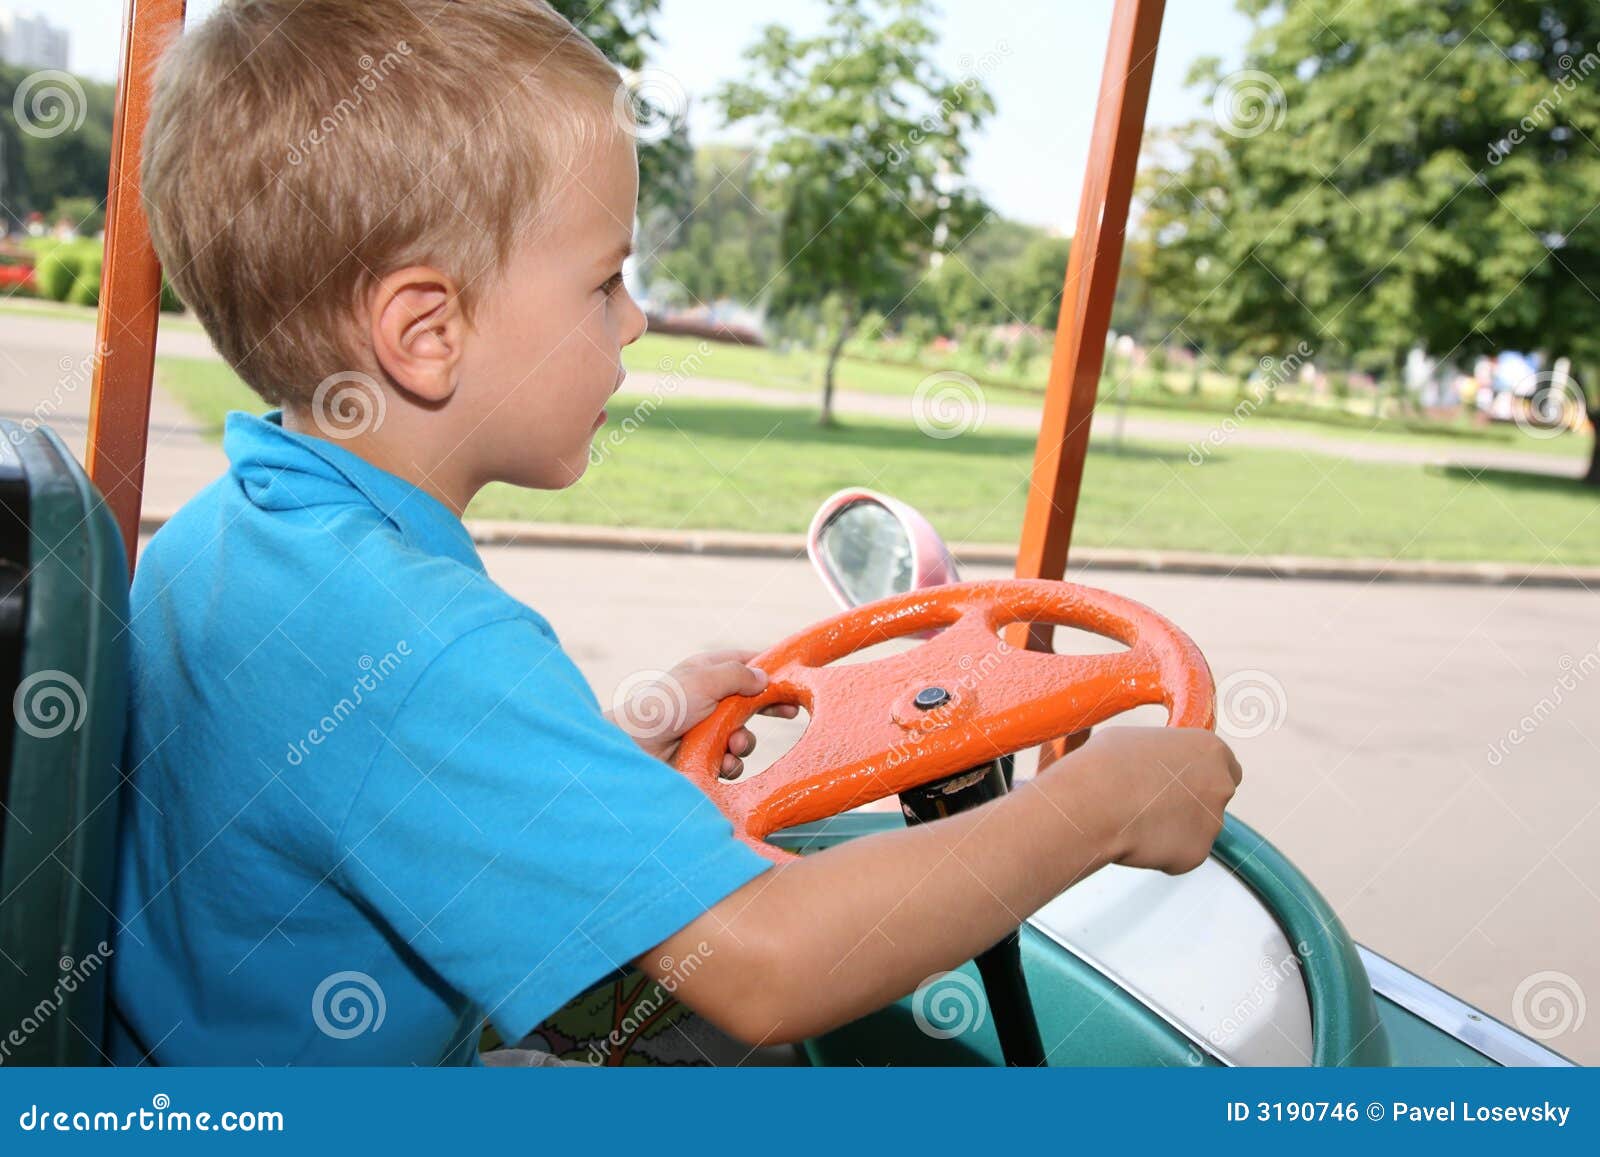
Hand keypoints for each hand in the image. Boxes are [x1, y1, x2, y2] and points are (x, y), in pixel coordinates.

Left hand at [608, 650, 798, 775]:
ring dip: (744, 742)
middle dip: (768, 709)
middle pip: (752, 701)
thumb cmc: (663, 707)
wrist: (633, 748)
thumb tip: (764, 677)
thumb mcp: (704, 681)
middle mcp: (710, 698)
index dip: (772, 671)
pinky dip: (731, 762)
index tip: (795, 680)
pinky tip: (721, 762)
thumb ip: (738, 676)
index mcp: (709, 672)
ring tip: (731, 744)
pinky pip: (733, 760)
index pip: (748, 664)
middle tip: (790, 713)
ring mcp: (708, 729)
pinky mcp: (705, 756)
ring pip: (745, 735)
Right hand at [1055, 727, 1241, 874]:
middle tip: (1157, 803)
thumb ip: (1160, 753)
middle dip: (1192, 803)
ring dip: (1173, 828)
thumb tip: (1152, 762)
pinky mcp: (1197, 853)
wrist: (1095, 803)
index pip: (1226, 765)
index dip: (1202, 774)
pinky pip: (1181, 855)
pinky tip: (1136, 838)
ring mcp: (1212, 822)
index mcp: (1210, 749)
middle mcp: (1220, 785)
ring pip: (1196, 829)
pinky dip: (1162, 851)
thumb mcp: (1135, 740)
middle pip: (1214, 798)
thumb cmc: (1107, 765)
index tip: (1183, 780)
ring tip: (1135, 819)